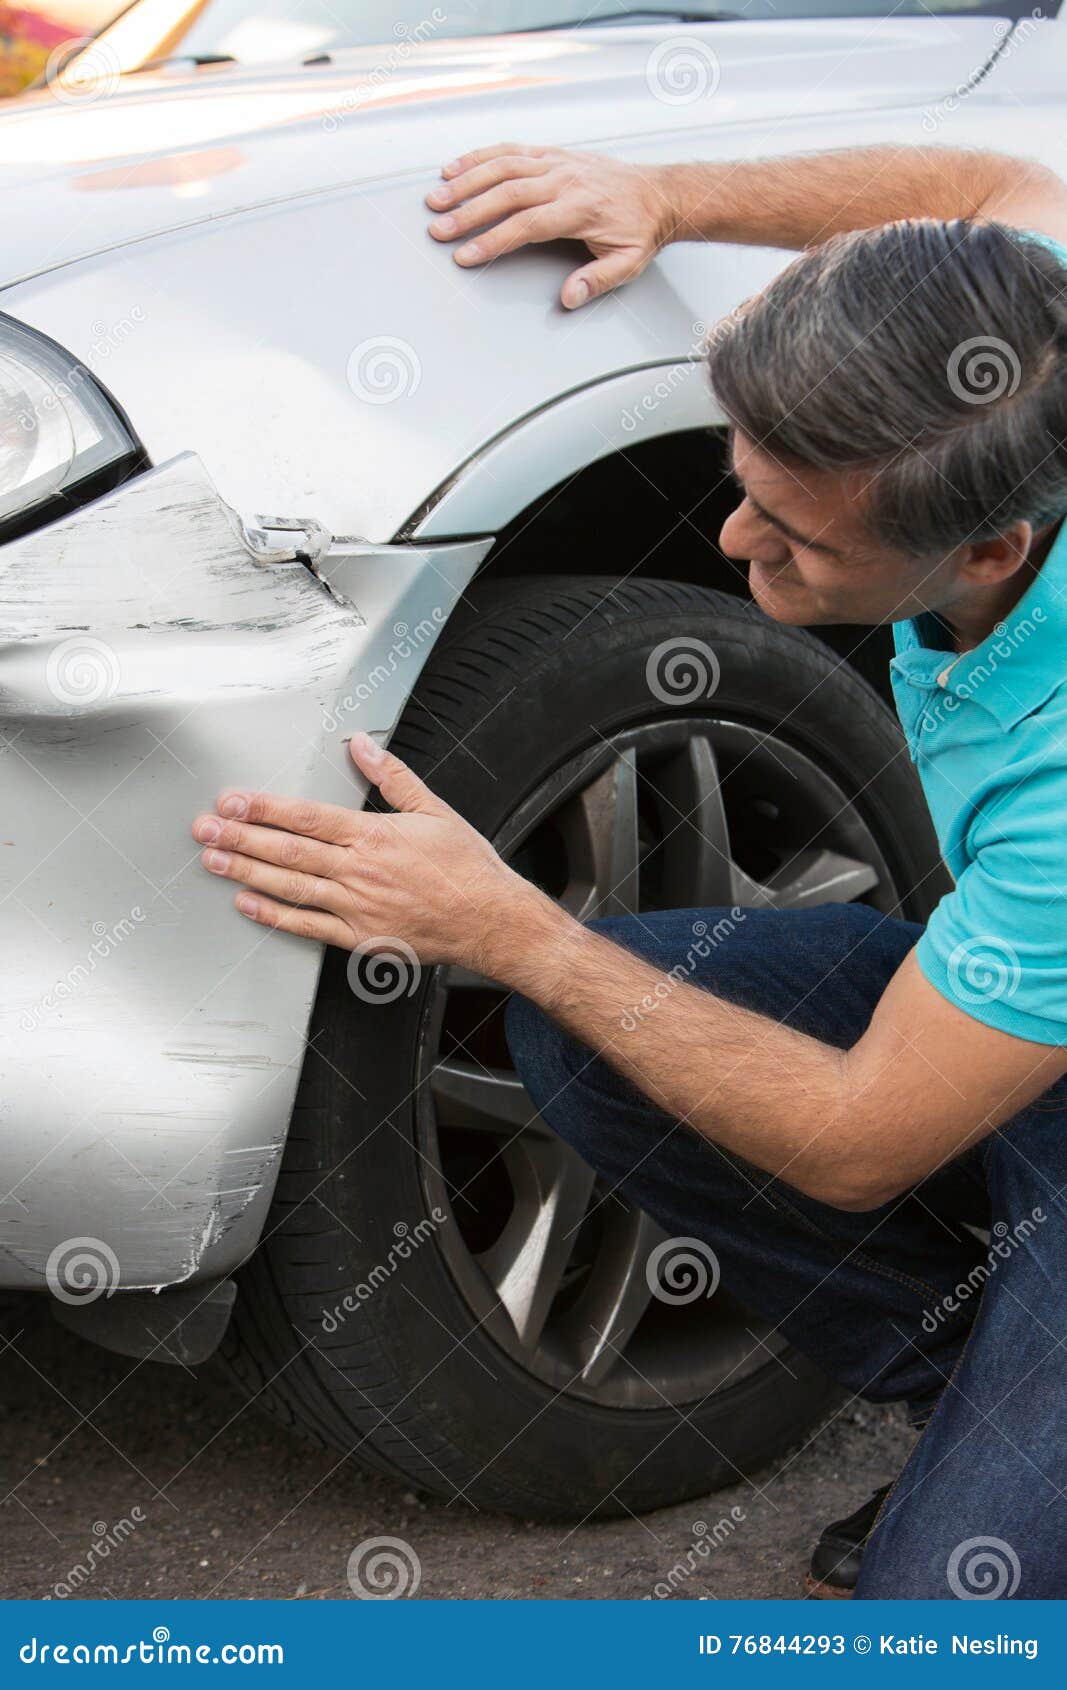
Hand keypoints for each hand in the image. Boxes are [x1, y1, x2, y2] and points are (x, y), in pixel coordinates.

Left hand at [191, 733, 547, 975]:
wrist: (491, 920)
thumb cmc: (466, 868)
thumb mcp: (434, 809)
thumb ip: (392, 776)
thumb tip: (362, 745)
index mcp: (375, 835)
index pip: (306, 817)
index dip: (263, 808)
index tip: (233, 800)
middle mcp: (360, 871)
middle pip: (288, 850)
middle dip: (241, 837)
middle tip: (206, 828)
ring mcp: (357, 906)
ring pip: (290, 886)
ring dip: (247, 872)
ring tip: (214, 861)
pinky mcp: (360, 936)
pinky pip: (309, 926)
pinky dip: (275, 915)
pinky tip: (248, 904)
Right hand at [426, 144, 675, 307]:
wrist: (658, 193)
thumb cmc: (639, 231)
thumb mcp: (628, 264)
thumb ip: (597, 280)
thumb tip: (569, 298)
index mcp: (580, 209)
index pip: (527, 224)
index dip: (494, 240)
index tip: (466, 255)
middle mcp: (564, 180)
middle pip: (507, 193)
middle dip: (468, 211)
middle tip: (438, 228)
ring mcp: (556, 162)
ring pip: (503, 166)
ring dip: (466, 181)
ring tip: (436, 198)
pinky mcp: (552, 154)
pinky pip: (511, 150)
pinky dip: (480, 157)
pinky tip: (454, 168)